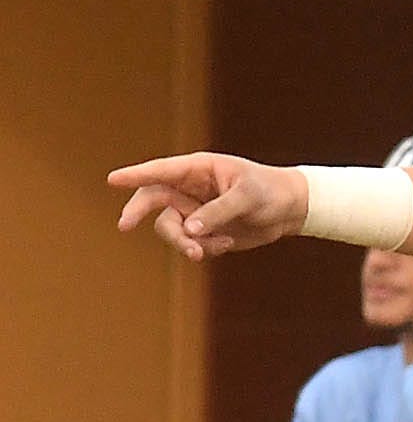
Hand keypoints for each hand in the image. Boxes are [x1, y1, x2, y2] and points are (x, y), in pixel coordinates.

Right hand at [109, 154, 310, 261]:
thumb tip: (190, 230)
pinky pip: (190, 244)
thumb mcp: (248, 198)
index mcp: (197, 170)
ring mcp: (193, 211)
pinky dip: (204, 248)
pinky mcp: (203, 231)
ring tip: (202, 252)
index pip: (161, 171)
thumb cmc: (270, 192)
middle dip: (137, 212)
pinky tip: (228, 243)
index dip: (136, 174)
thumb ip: (218, 212)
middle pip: (152, 200)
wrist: (290, 210)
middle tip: (124, 226)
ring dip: (181, 242)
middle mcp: (188, 189)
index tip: (112, 179)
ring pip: (170, 228)